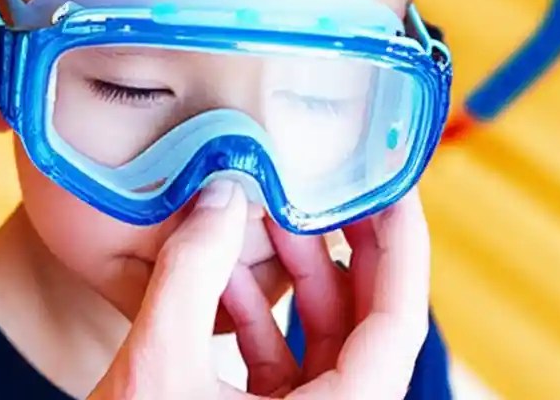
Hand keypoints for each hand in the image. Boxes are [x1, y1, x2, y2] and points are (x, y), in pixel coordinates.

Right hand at [89, 182, 429, 398]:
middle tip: (329, 187)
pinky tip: (222, 277)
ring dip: (295, 283)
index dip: (401, 248)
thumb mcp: (158, 365)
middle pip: (368, 330)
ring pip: (325, 349)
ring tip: (263, 221)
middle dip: (345, 253)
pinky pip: (286, 372)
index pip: (399, 324)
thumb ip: (191, 273)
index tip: (393, 187)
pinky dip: (259, 322)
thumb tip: (220, 195)